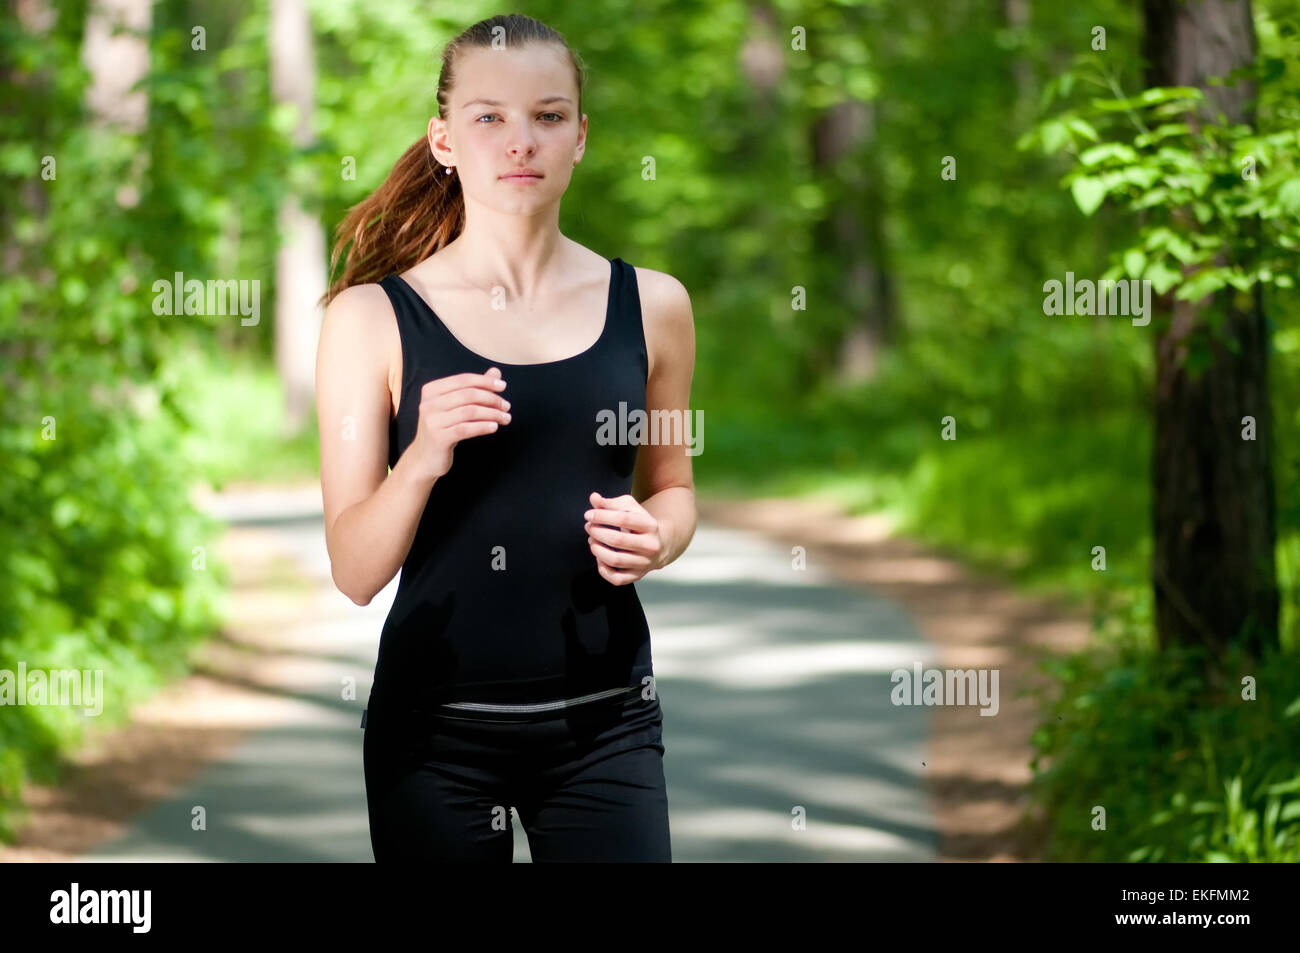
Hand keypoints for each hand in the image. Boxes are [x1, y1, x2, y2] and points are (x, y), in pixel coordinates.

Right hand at [408, 367, 510, 481]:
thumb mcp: (455, 406)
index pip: (463, 379)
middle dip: (491, 399)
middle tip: (506, 406)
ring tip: (506, 418)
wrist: (425, 458)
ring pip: (470, 411)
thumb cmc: (443, 428)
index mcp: (431, 390)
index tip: (503, 387)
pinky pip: (466, 429)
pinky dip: (483, 426)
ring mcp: (432, 421)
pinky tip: (494, 427)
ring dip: (492, 414)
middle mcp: (429, 404)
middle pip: (468, 394)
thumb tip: (496, 372)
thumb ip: (475, 388)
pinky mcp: (439, 438)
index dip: (485, 381)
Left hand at [583, 492, 661, 585]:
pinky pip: (617, 578)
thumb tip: (594, 498)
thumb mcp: (629, 508)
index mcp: (650, 525)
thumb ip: (610, 503)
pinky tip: (600, 558)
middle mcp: (650, 545)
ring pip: (615, 560)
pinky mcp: (637, 576)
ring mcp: (645, 563)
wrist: (659, 544)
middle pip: (617, 540)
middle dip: (597, 532)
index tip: (589, 515)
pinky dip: (603, 569)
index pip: (623, 519)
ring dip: (597, 550)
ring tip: (592, 541)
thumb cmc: (639, 524)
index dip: (602, 516)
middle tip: (589, 527)